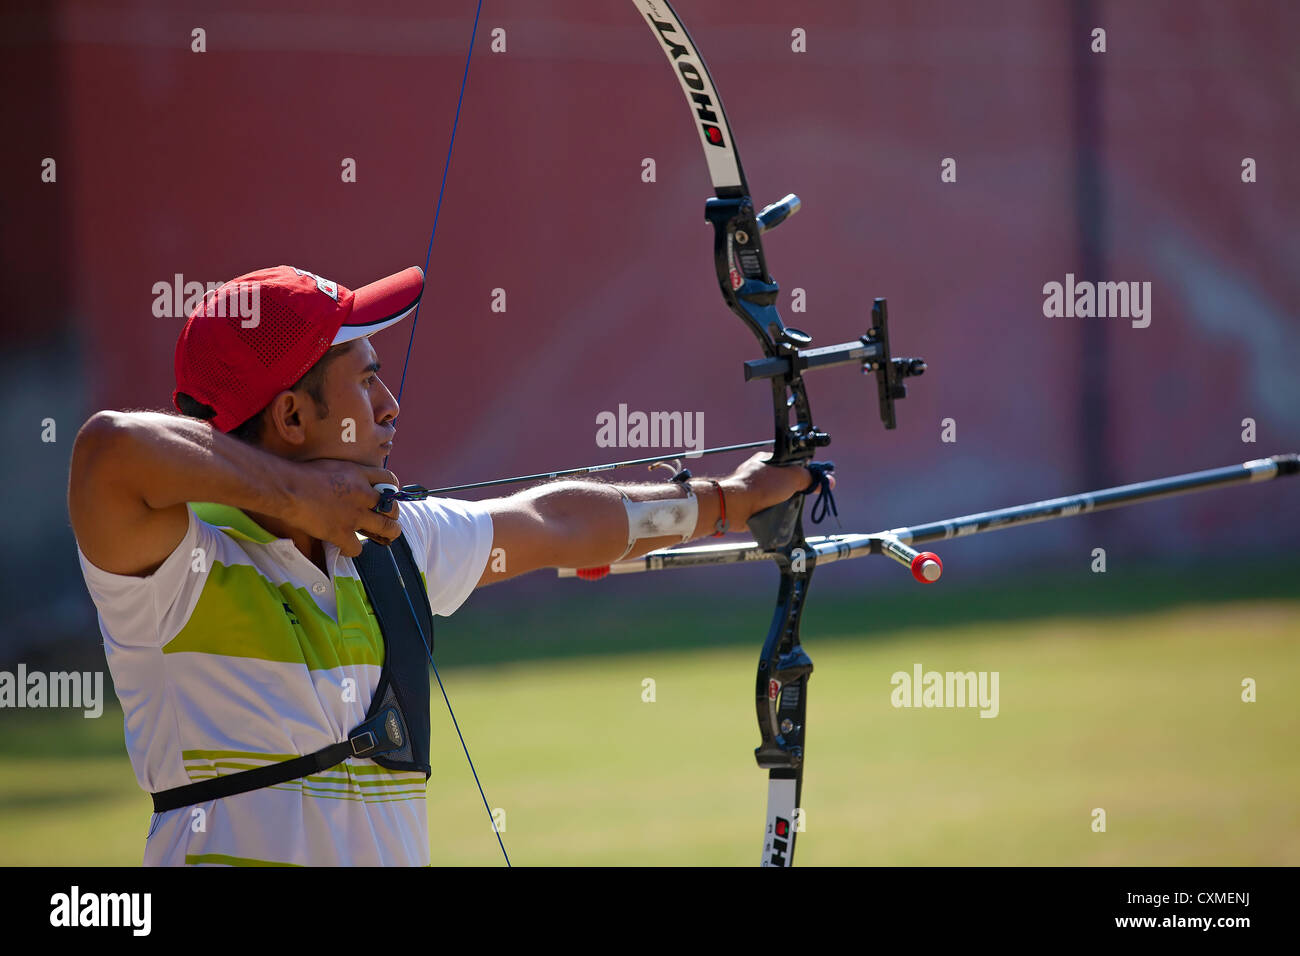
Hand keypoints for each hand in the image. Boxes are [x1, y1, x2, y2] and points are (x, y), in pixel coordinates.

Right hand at [284, 459, 403, 556]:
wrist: (288, 488)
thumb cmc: (302, 473)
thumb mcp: (332, 464)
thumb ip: (346, 473)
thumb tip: (348, 480)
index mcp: (359, 474)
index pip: (388, 479)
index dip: (392, 489)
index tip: (388, 495)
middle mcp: (362, 494)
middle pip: (392, 507)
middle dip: (394, 515)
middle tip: (390, 519)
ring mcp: (354, 515)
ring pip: (386, 528)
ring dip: (389, 533)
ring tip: (387, 536)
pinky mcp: (341, 533)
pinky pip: (357, 548)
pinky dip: (351, 550)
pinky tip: (344, 547)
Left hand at [723, 452, 834, 531]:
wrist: (736, 506)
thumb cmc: (759, 487)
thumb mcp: (792, 477)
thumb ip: (809, 478)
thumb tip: (826, 480)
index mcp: (769, 459)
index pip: (793, 464)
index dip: (806, 473)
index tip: (816, 483)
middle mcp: (761, 472)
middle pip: (787, 480)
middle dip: (796, 490)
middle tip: (801, 496)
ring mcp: (755, 488)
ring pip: (779, 495)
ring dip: (785, 502)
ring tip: (787, 506)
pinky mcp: (751, 503)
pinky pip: (769, 506)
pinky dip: (775, 510)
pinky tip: (777, 513)